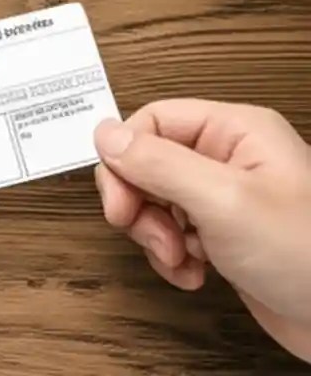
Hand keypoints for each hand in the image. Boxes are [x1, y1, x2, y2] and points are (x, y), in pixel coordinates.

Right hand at [93, 99, 310, 362]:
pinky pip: (172, 233)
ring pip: (154, 201)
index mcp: (236, 131)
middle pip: (147, 162)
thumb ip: (159, 163)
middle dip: (139, 205)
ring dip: (154, 236)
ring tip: (180, 258)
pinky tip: (193, 273)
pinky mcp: (224, 234)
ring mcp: (226, 198)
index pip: (152, 122)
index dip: (125, 160)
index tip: (121, 203)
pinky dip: (171, 257)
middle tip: (150, 235)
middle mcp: (229, 158)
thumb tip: (105, 134)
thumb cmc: (308, 256)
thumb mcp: (223, 202)